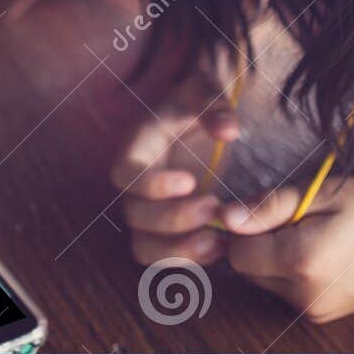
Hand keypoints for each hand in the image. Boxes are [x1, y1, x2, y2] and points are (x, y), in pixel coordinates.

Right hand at [110, 77, 241, 267]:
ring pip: (144, 247)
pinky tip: (221, 247)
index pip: (125, 174)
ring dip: (177, 252)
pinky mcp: (167, 230)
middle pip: (135, 216)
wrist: (199, 115)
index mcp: (137, 148)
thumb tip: (228, 132)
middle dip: (173, 219)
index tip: (190, 181)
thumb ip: (215, 107)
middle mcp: (136, 185)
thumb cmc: (198, 101)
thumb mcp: (206, 91)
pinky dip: (188, 261)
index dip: (151, 185)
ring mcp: (149, 210)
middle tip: (213, 208)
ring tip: (217, 242)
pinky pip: (164, 258)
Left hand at [220, 175, 353, 321]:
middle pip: (248, 269)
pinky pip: (287, 291)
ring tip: (316, 233)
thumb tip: (225, 217)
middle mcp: (304, 296)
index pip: (237, 252)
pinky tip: (324, 251)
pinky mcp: (324, 316)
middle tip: (299, 218)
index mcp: (302, 261)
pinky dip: (292, 271)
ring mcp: (315, 311)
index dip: (244, 226)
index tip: (270, 208)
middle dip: (260, 242)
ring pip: (265, 281)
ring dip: (275, 257)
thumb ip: (271, 206)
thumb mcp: (326, 192)